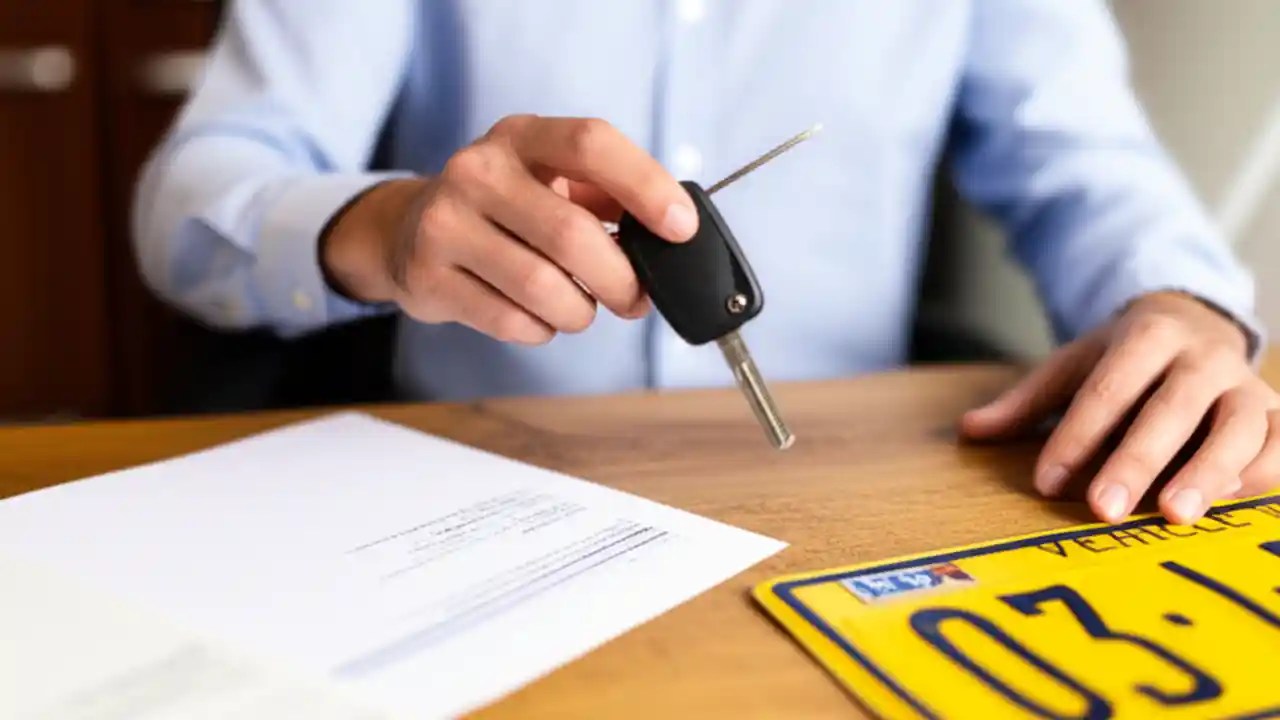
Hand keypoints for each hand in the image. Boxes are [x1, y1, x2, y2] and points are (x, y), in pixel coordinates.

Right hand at [322, 115, 697, 343]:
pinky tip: (538, 316)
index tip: (681, 228)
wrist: (409, 231)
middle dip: (621, 279)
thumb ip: (611, 197)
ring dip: (580, 312)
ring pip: (543, 288)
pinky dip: (541, 329)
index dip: (645, 185)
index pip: (591, 143)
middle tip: (636, 299)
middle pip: (571, 233)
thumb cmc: (506, 207)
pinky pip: (511, 321)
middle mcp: (478, 171)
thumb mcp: (554, 180)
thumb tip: (673, 232)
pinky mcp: (429, 276)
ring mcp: (446, 223)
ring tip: (582, 308)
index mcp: (523, 137)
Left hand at [962, 291, 1279, 524]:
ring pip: (1236, 427)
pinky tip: (1229, 503)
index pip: (1107, 389)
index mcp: (1147, 335)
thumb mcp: (1072, 365)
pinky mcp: (1278, 414)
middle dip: (1136, 460)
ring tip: (1172, 515)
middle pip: (1171, 409)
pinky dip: (1260, 473)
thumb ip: (1026, 402)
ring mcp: (1247, 385)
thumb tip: (969, 431)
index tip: (1046, 482)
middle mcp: (1203, 357)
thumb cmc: (1124, 358)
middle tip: (1103, 509)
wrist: (1197, 320)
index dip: (1077, 436)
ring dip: (1208, 472)